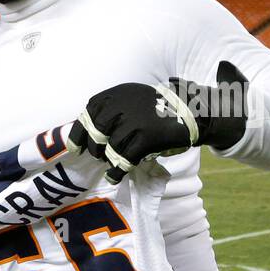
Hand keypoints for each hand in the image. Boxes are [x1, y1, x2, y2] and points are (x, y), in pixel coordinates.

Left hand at [70, 63, 248, 182]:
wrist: (193, 112)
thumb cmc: (159, 110)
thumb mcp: (133, 101)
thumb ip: (111, 113)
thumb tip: (84, 137)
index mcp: (118, 93)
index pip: (88, 113)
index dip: (78, 133)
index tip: (76, 148)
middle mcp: (123, 104)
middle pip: (96, 134)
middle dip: (95, 149)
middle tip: (99, 157)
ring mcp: (134, 120)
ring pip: (110, 149)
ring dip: (109, 160)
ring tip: (112, 165)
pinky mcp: (145, 137)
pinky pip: (123, 159)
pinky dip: (117, 171)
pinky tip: (114, 177)